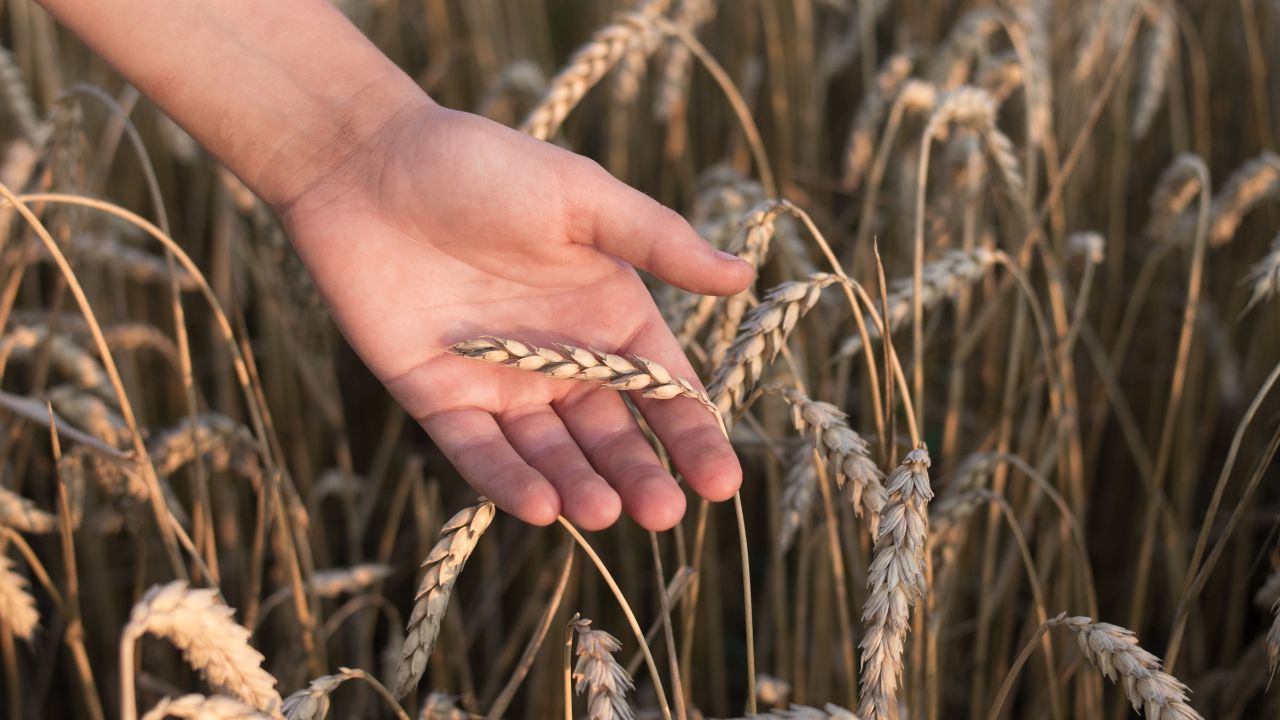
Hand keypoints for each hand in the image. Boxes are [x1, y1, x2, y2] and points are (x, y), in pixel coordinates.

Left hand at [277, 100, 754, 530]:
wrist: (368, 162)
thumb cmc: (484, 167)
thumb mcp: (583, 198)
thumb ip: (659, 241)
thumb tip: (743, 277)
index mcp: (606, 313)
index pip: (660, 388)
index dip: (692, 436)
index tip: (721, 483)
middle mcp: (559, 357)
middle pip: (610, 434)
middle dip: (639, 476)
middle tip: (663, 516)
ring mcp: (499, 381)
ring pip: (548, 452)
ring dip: (578, 486)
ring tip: (604, 514)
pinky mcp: (437, 395)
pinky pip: (477, 450)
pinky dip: (506, 480)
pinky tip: (540, 508)